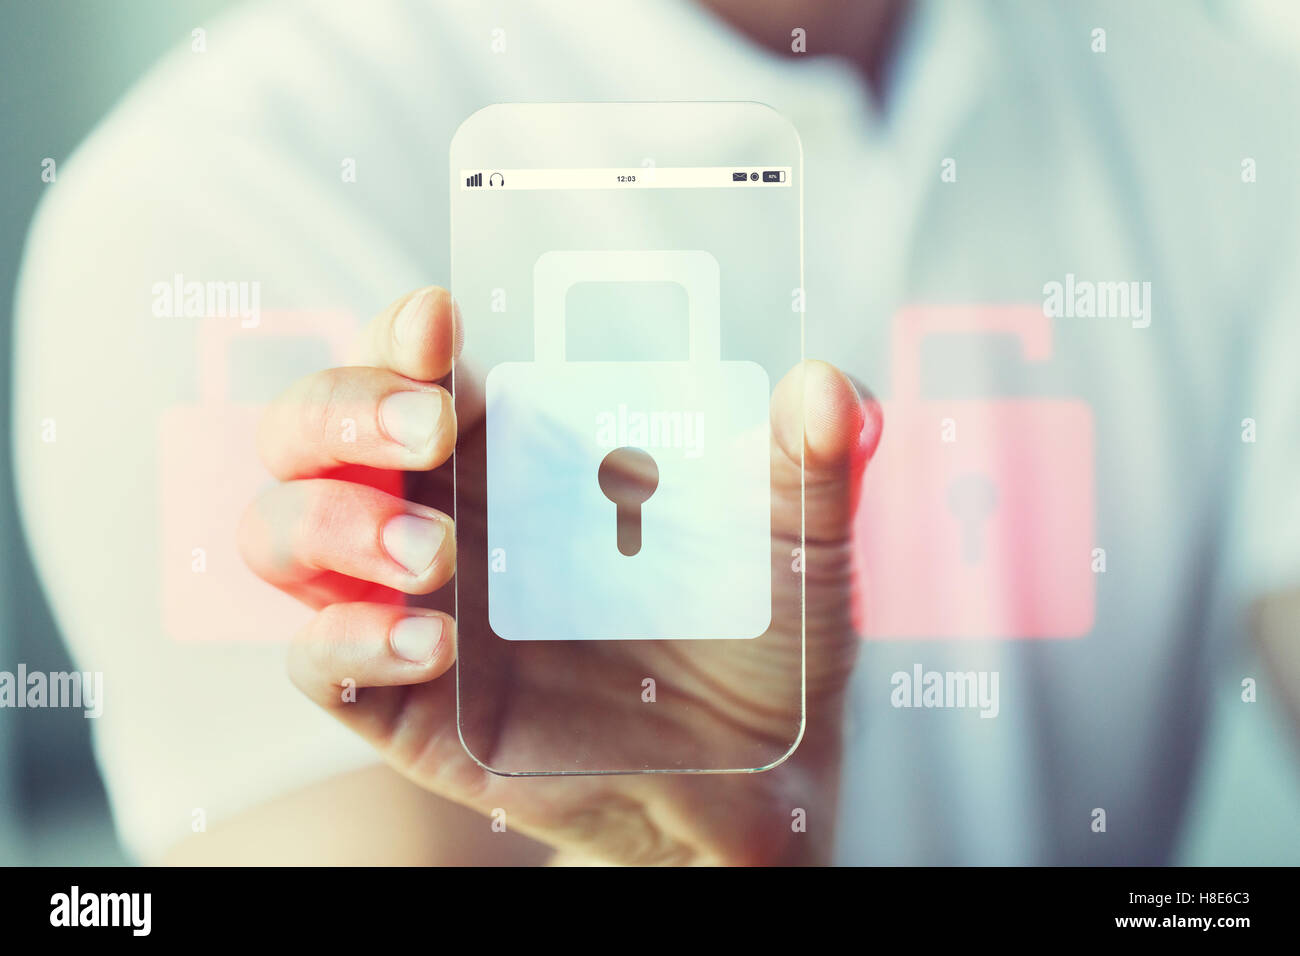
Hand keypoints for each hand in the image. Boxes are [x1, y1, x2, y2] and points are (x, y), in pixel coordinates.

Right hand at [240, 286, 880, 864]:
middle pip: (308, 430)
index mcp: (515, 452)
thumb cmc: (761, 632)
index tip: (442, 318)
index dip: (400, 332)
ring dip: (331, 524)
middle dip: (339, 409)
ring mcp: (417, 610)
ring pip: (282, 535)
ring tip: (436, 555)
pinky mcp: (412, 707)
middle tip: (428, 427)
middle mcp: (445, 516)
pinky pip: (319, 664)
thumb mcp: (799, 538)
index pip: (408, 361)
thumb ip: (813, 460)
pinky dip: (346, 641)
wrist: (758, 774)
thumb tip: (830, 387)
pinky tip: (433, 644)